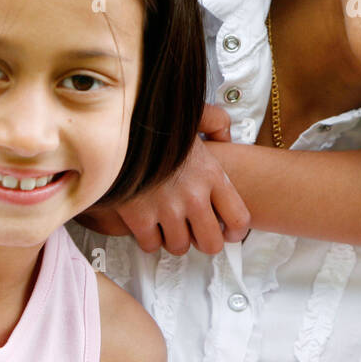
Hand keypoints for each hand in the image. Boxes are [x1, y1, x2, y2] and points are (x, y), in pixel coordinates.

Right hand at [74, 105, 249, 253]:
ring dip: (175, 239)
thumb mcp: (195, 114)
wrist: (121, 126)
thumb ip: (216, 122)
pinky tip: (148, 223)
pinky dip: (149, 238)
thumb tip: (225, 136)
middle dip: (204, 241)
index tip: (227, 232)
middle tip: (195, 231)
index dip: (235, 232)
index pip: (239, 219)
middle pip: (211, 243)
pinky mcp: (139, 217)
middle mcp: (194, 196)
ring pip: (179, 247)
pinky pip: (151, 245)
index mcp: (212, 175)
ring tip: (169, 224)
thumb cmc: (157, 122)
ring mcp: (167, 209)